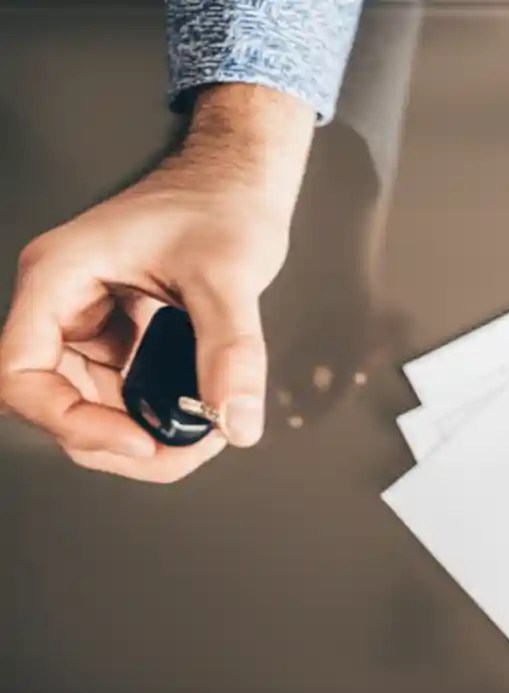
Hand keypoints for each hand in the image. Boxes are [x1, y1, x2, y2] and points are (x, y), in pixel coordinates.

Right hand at [0, 84, 314, 481]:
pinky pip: (121, 394)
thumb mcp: (231, 273)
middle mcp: (62, 304)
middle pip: (53, 404)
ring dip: (141, 435)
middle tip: (188, 447)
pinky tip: (203, 410)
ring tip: (205, 431)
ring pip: (89, 408)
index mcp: (58, 278)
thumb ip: (232, 349)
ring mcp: (88, 324)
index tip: (140, 441)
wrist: (239, 180)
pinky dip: (157, 415)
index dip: (70, 421)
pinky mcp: (120, 337)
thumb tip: (236, 421)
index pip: (19, 374)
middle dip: (117, 440)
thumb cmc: (221, 203)